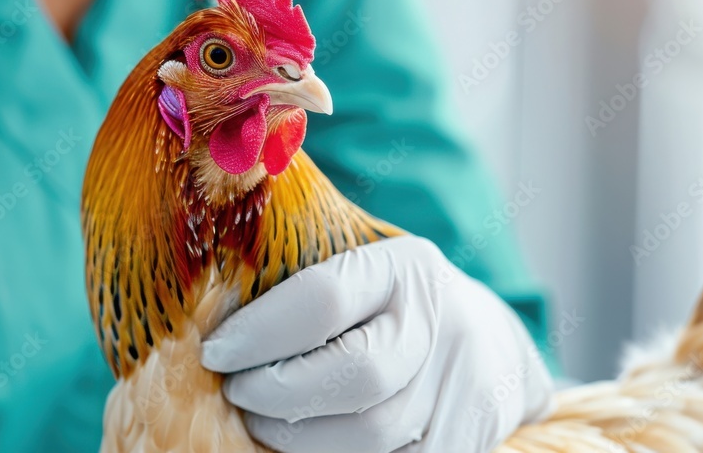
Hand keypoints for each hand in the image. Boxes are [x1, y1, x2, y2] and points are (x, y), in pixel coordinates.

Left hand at [201, 235, 552, 451]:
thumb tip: (209, 300)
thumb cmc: (395, 304)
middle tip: (237, 393)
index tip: (215, 352)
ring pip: (370, 437)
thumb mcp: (363, 268)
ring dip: (297, 439)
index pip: (322, 300)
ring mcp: (463, 387)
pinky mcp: (468, 439)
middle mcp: (441, 324)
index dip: (258, 334)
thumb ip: (303, 277)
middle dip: (276, 393)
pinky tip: (303, 445)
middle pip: (352, 376)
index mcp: (405, 267)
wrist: (493, 344)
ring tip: (265, 423)